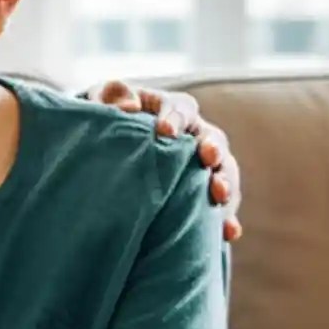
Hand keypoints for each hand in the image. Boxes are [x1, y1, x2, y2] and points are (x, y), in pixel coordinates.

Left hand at [85, 81, 242, 241]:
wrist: (103, 143)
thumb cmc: (104, 116)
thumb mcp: (99, 101)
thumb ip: (110, 97)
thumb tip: (130, 107)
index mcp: (171, 108)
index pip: (181, 107)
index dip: (175, 117)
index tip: (164, 132)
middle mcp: (194, 134)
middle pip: (213, 139)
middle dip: (214, 150)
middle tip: (209, 160)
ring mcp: (200, 163)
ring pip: (224, 170)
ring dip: (227, 183)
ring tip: (220, 197)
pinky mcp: (200, 190)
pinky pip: (221, 204)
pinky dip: (227, 216)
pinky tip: (228, 232)